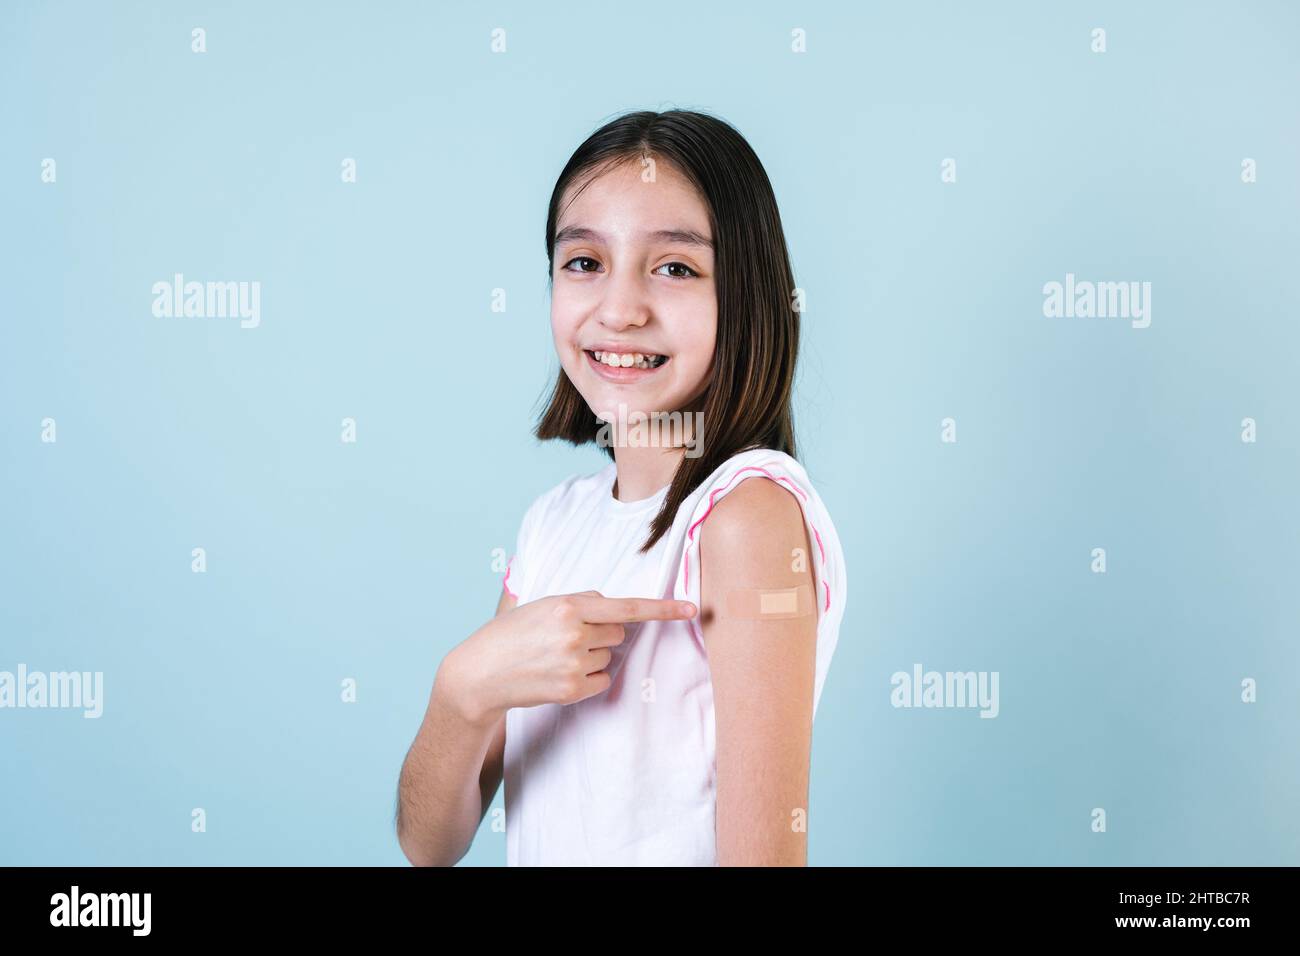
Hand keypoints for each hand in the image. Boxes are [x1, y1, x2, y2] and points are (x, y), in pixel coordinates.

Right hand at [445, 591, 697, 723]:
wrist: (480, 674)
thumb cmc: (511, 634)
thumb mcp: (542, 605)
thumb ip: (580, 602)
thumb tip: (613, 606)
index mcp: (569, 606)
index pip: (627, 607)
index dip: (663, 609)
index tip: (691, 609)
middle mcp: (575, 634)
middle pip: (619, 632)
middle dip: (601, 633)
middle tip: (566, 637)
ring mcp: (575, 664)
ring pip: (609, 656)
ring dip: (591, 655)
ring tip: (555, 656)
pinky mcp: (572, 690)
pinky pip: (601, 679)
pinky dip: (587, 677)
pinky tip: (558, 674)